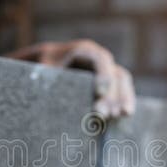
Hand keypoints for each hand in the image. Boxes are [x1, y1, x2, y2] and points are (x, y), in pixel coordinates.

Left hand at [7, 39, 135, 117]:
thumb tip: (45, 91)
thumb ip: (46, 77)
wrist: (48, 68)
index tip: (99, 93)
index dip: (102, 75)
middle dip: (111, 94)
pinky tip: (126, 116)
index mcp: (83, 51)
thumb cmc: (43, 69)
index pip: (98, 60)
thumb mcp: (41, 71)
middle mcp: (99, 58)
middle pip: (113, 73)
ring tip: (122, 115)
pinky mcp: (111, 84)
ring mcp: (107, 70)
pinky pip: (123, 90)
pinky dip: (125, 101)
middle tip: (103, 114)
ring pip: (122, 81)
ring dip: (124, 98)